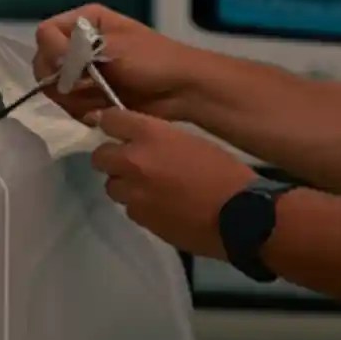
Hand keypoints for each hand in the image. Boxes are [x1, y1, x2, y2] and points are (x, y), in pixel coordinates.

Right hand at [33, 4, 201, 122]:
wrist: (181, 90)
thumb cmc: (152, 60)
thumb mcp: (114, 47)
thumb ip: (77, 50)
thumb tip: (51, 59)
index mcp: (85, 21)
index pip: (45, 33)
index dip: (52, 52)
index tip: (74, 66)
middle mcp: (77, 44)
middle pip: (43, 64)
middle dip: (63, 81)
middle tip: (88, 86)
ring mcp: (82, 72)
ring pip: (55, 89)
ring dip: (76, 98)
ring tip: (103, 98)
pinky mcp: (89, 96)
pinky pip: (69, 106)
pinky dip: (83, 110)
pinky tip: (104, 109)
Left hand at [88, 108, 256, 259]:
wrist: (241, 215)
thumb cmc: (224, 172)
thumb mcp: (190, 141)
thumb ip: (158, 139)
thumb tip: (140, 142)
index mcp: (150, 135)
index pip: (110, 120)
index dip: (112, 124)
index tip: (116, 128)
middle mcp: (134, 161)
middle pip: (99, 156)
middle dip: (112, 158)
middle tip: (131, 163)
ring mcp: (134, 193)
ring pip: (112, 186)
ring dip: (125, 184)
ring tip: (149, 188)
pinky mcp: (140, 219)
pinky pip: (130, 208)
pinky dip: (140, 206)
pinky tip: (161, 207)